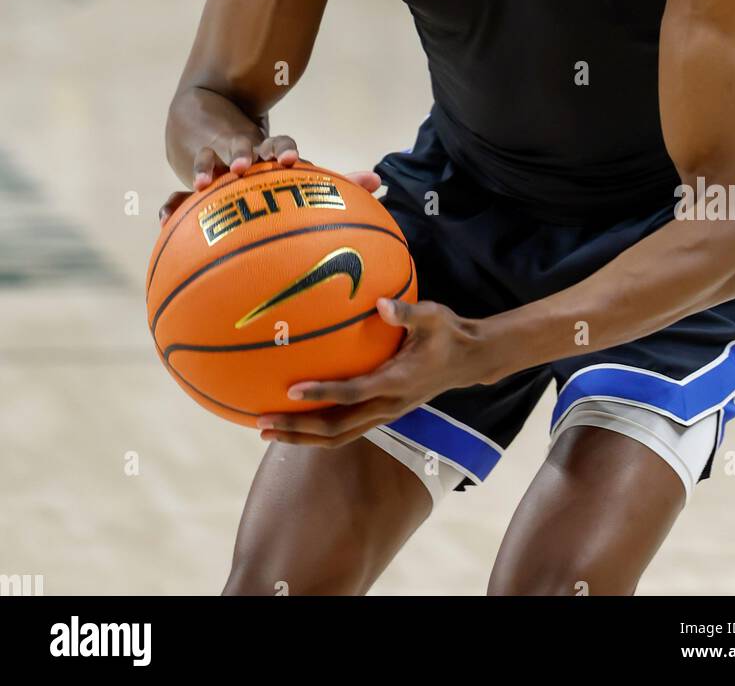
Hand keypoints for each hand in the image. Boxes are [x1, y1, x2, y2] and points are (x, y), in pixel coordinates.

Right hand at [157, 132, 379, 225]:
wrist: (208, 120)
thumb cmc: (265, 163)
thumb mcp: (291, 172)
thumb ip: (334, 181)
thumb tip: (378, 180)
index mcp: (269, 151)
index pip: (280, 146)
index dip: (284, 150)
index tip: (289, 160)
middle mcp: (240, 152)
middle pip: (242, 147)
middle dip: (243, 154)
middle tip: (244, 167)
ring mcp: (214, 161)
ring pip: (209, 162)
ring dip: (207, 169)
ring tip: (205, 184)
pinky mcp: (191, 177)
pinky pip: (179, 193)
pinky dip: (173, 202)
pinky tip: (165, 216)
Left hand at [256, 298, 491, 446]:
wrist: (468, 360)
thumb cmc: (447, 332)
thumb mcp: (434, 316)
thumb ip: (407, 312)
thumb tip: (381, 303)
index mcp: (397, 382)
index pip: (353, 393)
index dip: (322, 393)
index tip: (291, 390)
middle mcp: (388, 406)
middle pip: (336, 428)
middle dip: (298, 428)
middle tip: (261, 423)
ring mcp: (384, 415)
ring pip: (337, 437)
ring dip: (301, 438)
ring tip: (265, 432)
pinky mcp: (381, 415)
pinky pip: (344, 430)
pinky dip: (315, 431)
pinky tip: (292, 422)